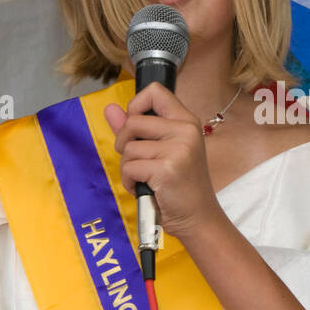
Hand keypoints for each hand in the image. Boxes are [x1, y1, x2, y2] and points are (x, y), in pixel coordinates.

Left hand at [104, 82, 223, 241]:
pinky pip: (129, 167)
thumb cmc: (180, 186)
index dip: (136, 105)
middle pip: (133, 121)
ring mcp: (178, 149)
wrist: (199, 218)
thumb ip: (135, 129)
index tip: (136, 126)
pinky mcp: (167, 169)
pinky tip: (144, 188)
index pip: (155, 92)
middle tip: (140, 160)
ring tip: (146, 178)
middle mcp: (185, 131)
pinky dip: (130, 181)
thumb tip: (110, 109)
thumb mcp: (162, 151)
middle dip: (125, 143)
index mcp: (187, 121)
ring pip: (128, 147)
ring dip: (128, 167)